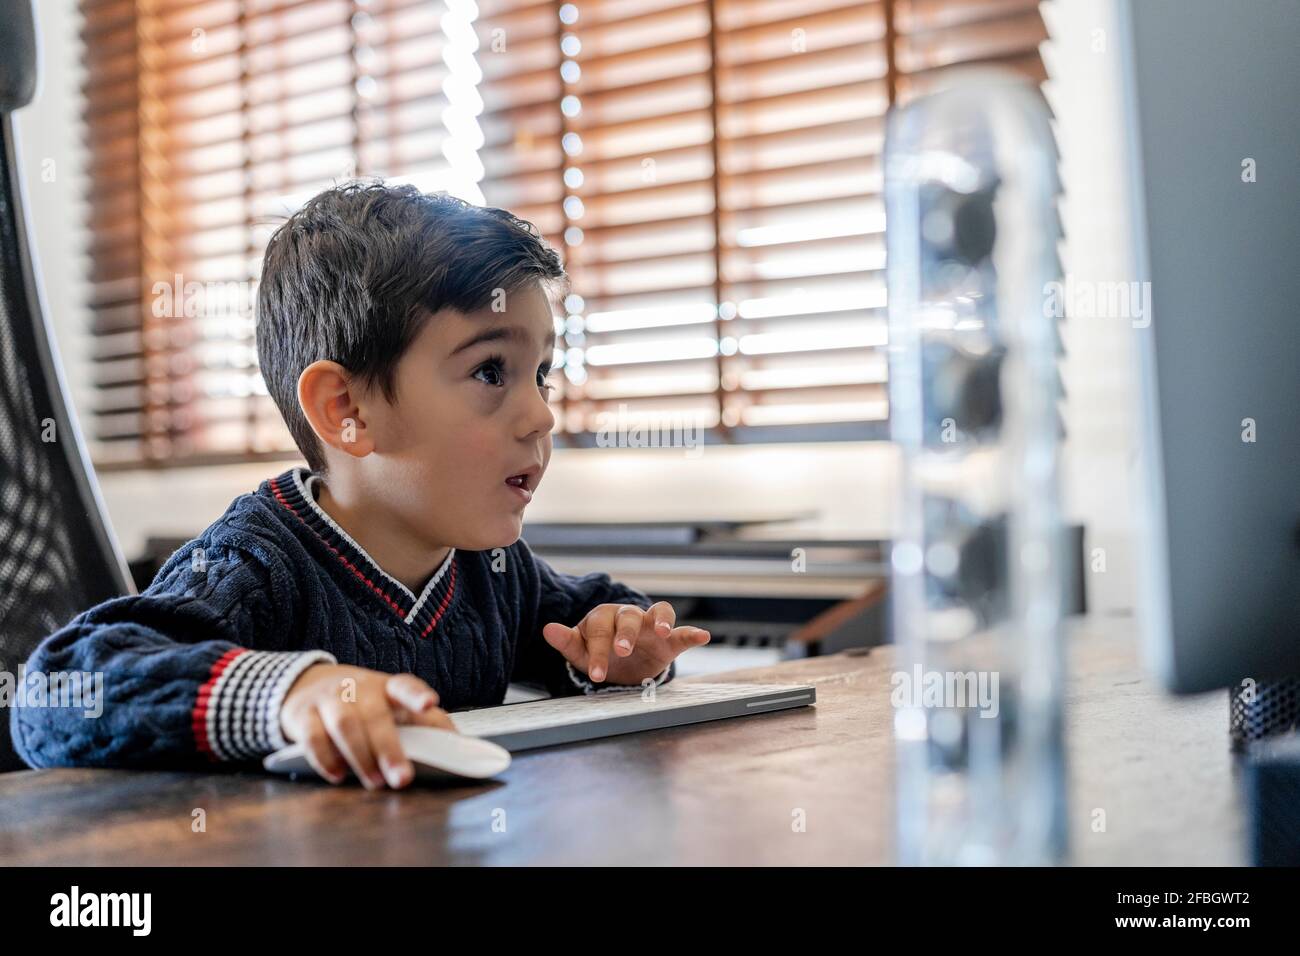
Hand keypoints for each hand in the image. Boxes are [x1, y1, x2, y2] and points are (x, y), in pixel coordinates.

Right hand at [279, 664, 455, 789]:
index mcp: (386, 688)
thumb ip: (425, 723)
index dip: (416, 694)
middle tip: (402, 778)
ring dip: (361, 756)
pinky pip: (312, 736)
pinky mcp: (303, 715)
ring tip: (375, 782)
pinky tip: (338, 775)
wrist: (306, 685)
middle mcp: (358, 689)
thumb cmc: (362, 702)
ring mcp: (329, 699)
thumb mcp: (392, 706)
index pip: (404, 686)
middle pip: (375, 716)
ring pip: (345, 724)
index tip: (429, 703)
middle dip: (389, 749)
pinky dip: (325, 758)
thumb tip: (457, 744)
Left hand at [542, 601, 709, 686]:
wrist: (618, 665)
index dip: (598, 651)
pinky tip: (702, 637)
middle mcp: (628, 616)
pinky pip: (682, 634)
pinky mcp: (669, 641)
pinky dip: (692, 634)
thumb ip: (566, 641)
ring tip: (663, 631)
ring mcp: (651, 627)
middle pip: (628, 617)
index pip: (600, 630)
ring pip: (658, 613)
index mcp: (604, 617)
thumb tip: (547, 629)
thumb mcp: (580, 651)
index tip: (596, 674)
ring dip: (661, 620)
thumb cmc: (597, 653)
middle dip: (625, 634)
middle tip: (621, 651)